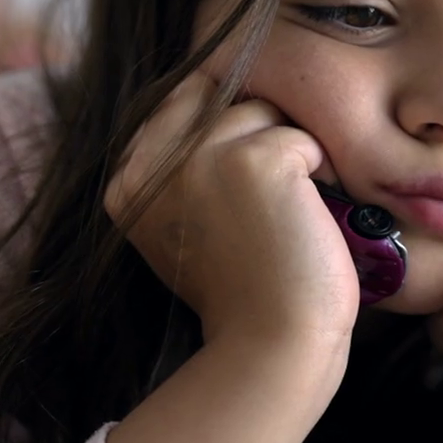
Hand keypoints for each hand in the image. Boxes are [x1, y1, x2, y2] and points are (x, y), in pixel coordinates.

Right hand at [105, 74, 360, 348]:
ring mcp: (198, 157)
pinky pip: (300, 135)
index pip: (179, 101)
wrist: (271, 347)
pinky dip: (318, 171)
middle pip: (218, 96)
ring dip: (288, 153)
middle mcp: (151, 164)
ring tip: (288, 213)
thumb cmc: (242, 295)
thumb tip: (214, 98)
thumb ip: (179, 171)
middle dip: (255, 132)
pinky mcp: (252, 160)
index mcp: (125, 183)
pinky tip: (308, 217)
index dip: (223, 124)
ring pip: (260, 111)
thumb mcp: (182, 230)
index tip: (247, 177)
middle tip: (272, 197)